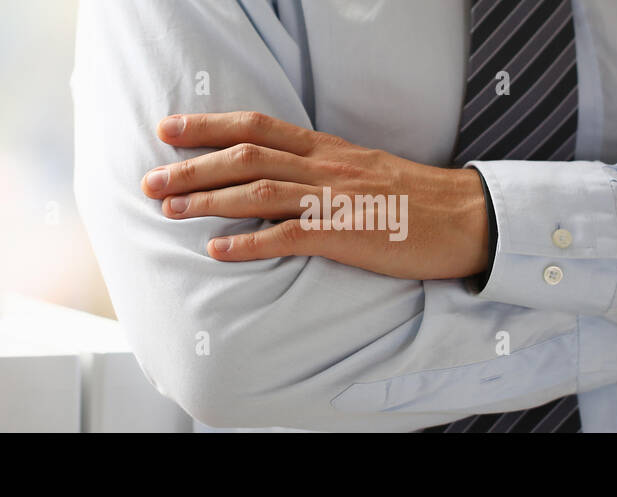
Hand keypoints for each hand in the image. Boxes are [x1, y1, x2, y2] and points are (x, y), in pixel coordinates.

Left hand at [142, 111, 489, 279]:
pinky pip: (289, 236)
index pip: (256, 126)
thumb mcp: (363, 170)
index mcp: (327, 148)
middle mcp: (325, 166)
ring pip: (258, 191)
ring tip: (168, 209)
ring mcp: (335, 199)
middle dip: (191, 166)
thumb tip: (276, 176)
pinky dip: (249, 243)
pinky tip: (217, 251)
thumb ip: (319, 169)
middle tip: (149, 180)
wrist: (467, 218)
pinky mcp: (347, 234)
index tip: (167, 129)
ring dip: (207, 200)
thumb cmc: (416, 200)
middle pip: (245, 156)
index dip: (207, 126)